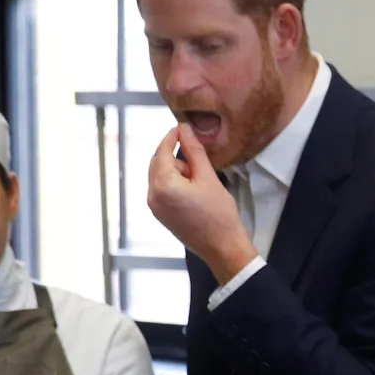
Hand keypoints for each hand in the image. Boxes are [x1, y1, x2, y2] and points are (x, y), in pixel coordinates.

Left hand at [147, 123, 256, 283]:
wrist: (222, 247)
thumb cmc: (219, 215)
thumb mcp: (208, 177)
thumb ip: (194, 151)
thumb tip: (185, 130)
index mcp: (163, 186)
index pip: (161, 151)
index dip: (172, 136)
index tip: (183, 127)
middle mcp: (152, 196)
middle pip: (157, 162)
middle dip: (174, 155)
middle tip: (196, 154)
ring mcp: (154, 207)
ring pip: (160, 175)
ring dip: (176, 170)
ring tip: (200, 179)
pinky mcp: (160, 214)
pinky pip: (162, 189)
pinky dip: (174, 182)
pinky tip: (193, 188)